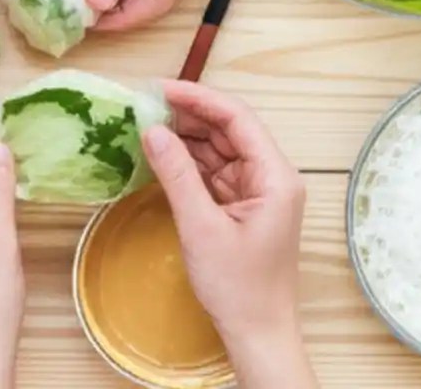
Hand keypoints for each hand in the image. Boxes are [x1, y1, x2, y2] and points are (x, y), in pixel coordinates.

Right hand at [143, 81, 316, 387]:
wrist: (257, 332)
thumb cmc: (237, 285)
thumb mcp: (200, 227)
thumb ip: (176, 174)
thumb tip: (152, 131)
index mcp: (274, 176)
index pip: (238, 118)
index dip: (199, 97)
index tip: (160, 88)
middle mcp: (271, 176)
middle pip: (229, 129)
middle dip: (189, 115)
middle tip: (145, 105)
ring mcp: (257, 191)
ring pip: (219, 149)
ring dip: (186, 138)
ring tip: (146, 125)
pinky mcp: (242, 206)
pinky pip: (214, 172)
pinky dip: (188, 163)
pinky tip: (161, 155)